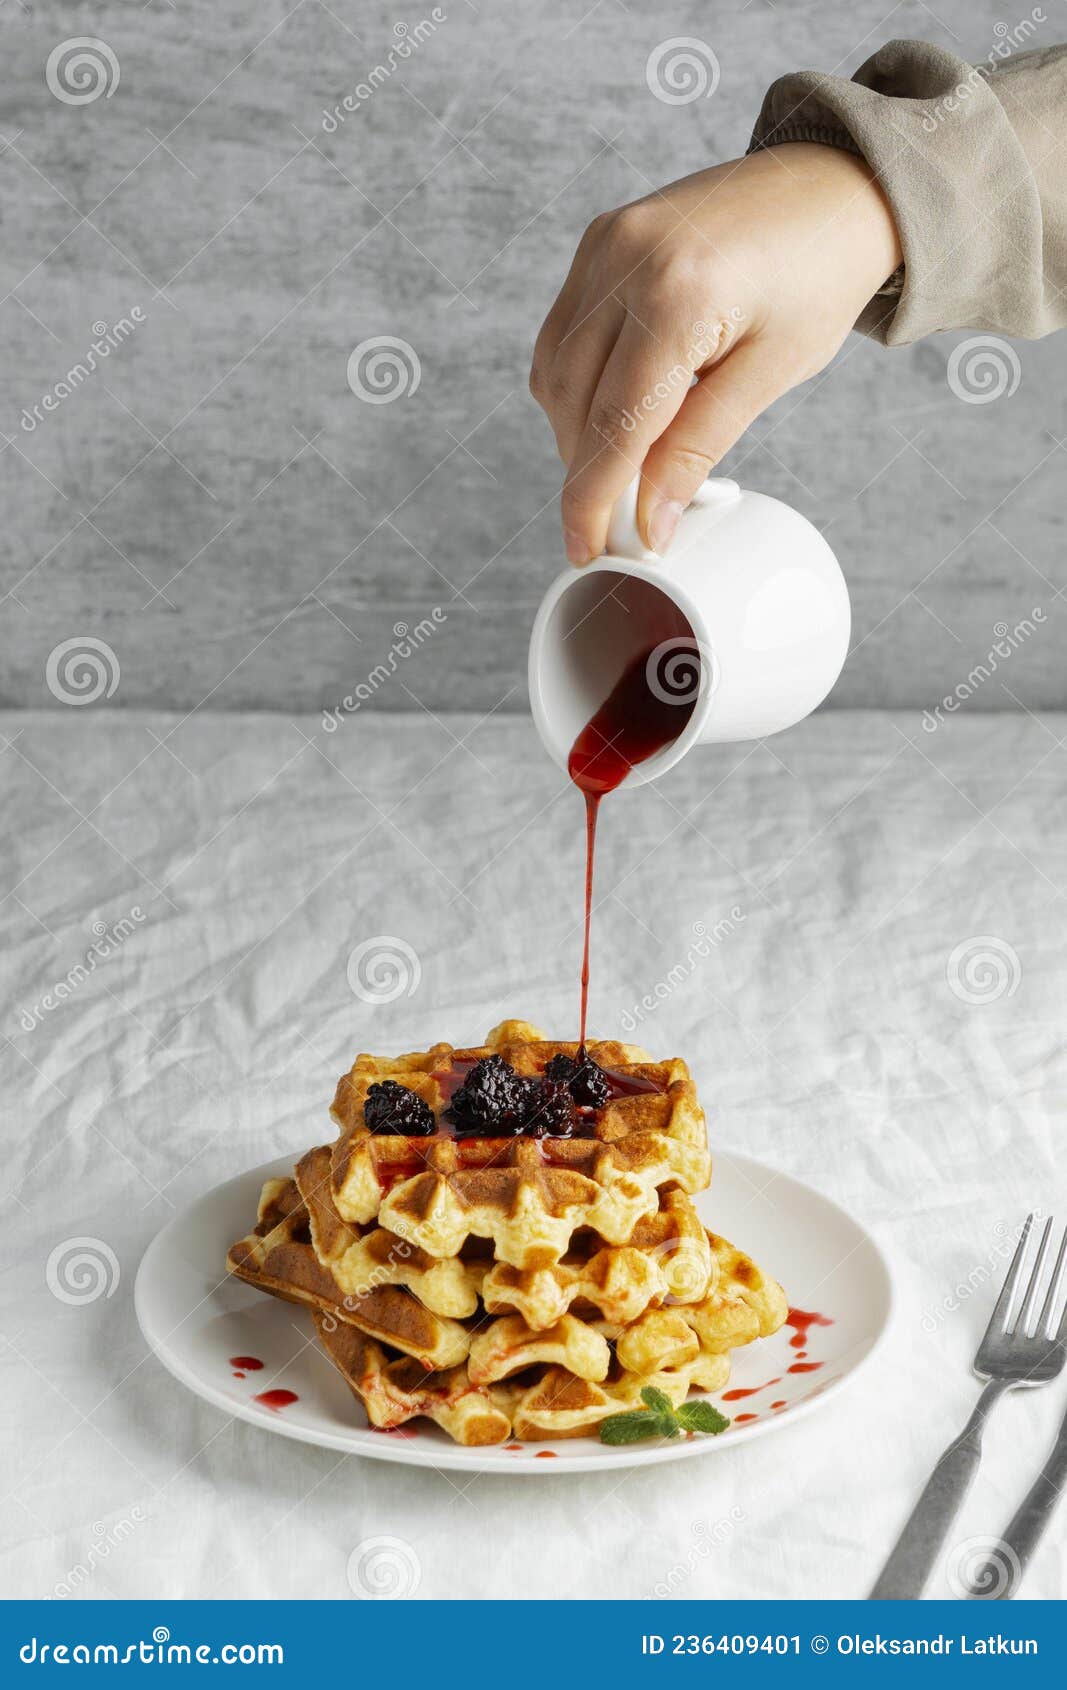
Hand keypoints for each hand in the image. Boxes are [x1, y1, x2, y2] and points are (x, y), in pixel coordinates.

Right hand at [530, 143, 901, 563]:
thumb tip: (652, 520)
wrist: (835, 185)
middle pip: (573, 402)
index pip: (613, 425)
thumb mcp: (769, 374)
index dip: (592, 499)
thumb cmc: (817, 275)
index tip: (586, 548)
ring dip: (577, 429)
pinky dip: (577, 381)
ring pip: (556, 371)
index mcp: (678, 297)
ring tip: (624, 458)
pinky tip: (617, 403)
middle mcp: (627, 260)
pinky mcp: (600, 237)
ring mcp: (607, 243)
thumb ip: (698, 447)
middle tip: (617, 516)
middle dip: (587, 470)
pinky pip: (564, 331)